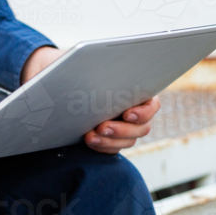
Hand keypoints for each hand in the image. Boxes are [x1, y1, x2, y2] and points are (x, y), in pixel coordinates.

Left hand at [19, 46, 161, 153]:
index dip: (143, 112)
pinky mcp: (112, 139)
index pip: (152, 105)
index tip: (127, 114)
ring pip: (128, 141)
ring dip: (110, 140)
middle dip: (121, 130)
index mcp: (139, 92)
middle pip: (141, 128)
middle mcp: (136, 111)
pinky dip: (102, 147)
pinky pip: (112, 149)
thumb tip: (100, 68)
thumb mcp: (89, 65)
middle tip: (102, 127)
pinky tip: (89, 140)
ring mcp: (126, 128)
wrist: (63, 84)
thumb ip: (101, 69)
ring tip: (90, 136)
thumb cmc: (81, 70)